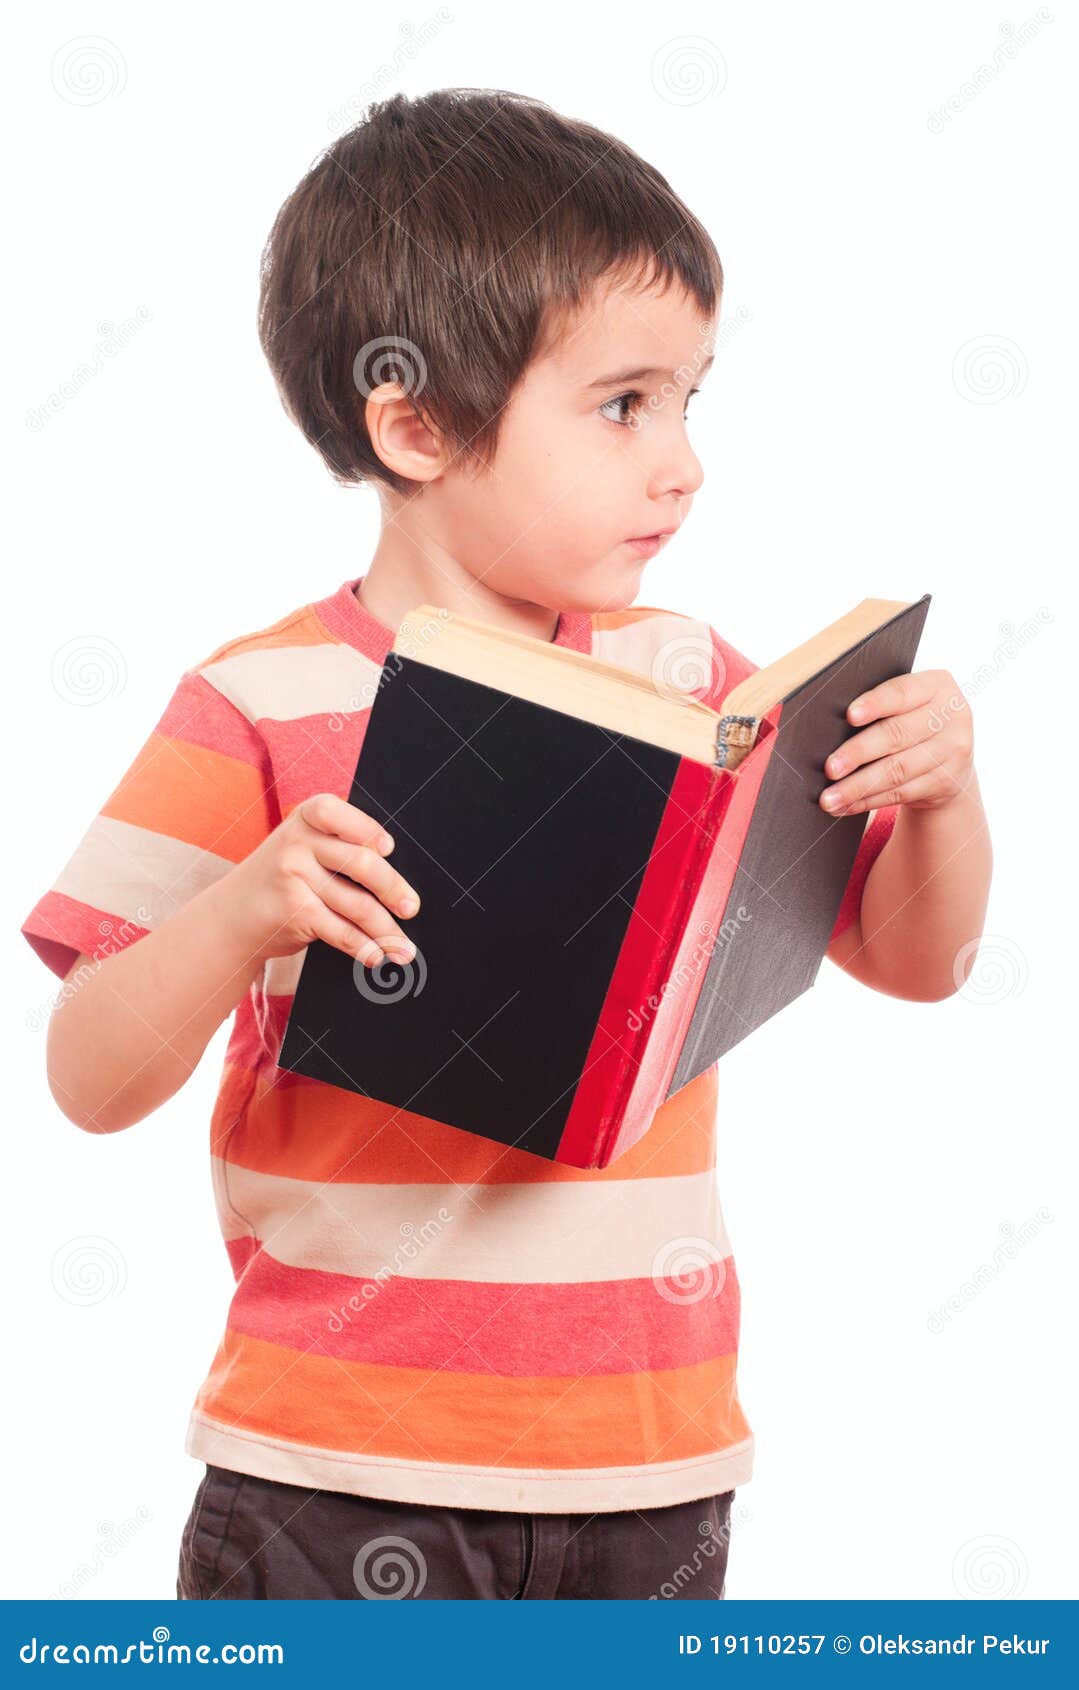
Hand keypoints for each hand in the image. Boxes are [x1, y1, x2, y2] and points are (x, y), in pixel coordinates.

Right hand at [222, 792, 420, 968]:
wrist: (231, 915)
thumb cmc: (283, 877)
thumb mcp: (302, 846)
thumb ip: (341, 846)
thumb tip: (399, 880)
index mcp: (305, 818)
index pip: (337, 813)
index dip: (366, 829)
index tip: (388, 849)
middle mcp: (297, 843)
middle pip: (361, 863)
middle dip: (394, 889)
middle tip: (412, 907)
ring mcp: (293, 878)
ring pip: (358, 905)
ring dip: (388, 931)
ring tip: (404, 948)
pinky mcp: (294, 913)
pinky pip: (342, 933)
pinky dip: (365, 948)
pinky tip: (378, 956)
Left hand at [819, 669, 974, 815]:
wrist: (949, 759)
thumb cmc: (911, 722)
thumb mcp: (908, 705)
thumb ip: (878, 707)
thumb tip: (830, 729)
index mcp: (936, 686)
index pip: (902, 692)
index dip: (875, 704)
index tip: (849, 716)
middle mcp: (952, 717)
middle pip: (897, 735)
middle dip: (858, 753)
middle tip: (830, 768)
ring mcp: (952, 752)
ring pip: (897, 771)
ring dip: (858, 787)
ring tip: (829, 798)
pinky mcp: (945, 782)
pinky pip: (900, 793)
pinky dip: (868, 800)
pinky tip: (845, 806)